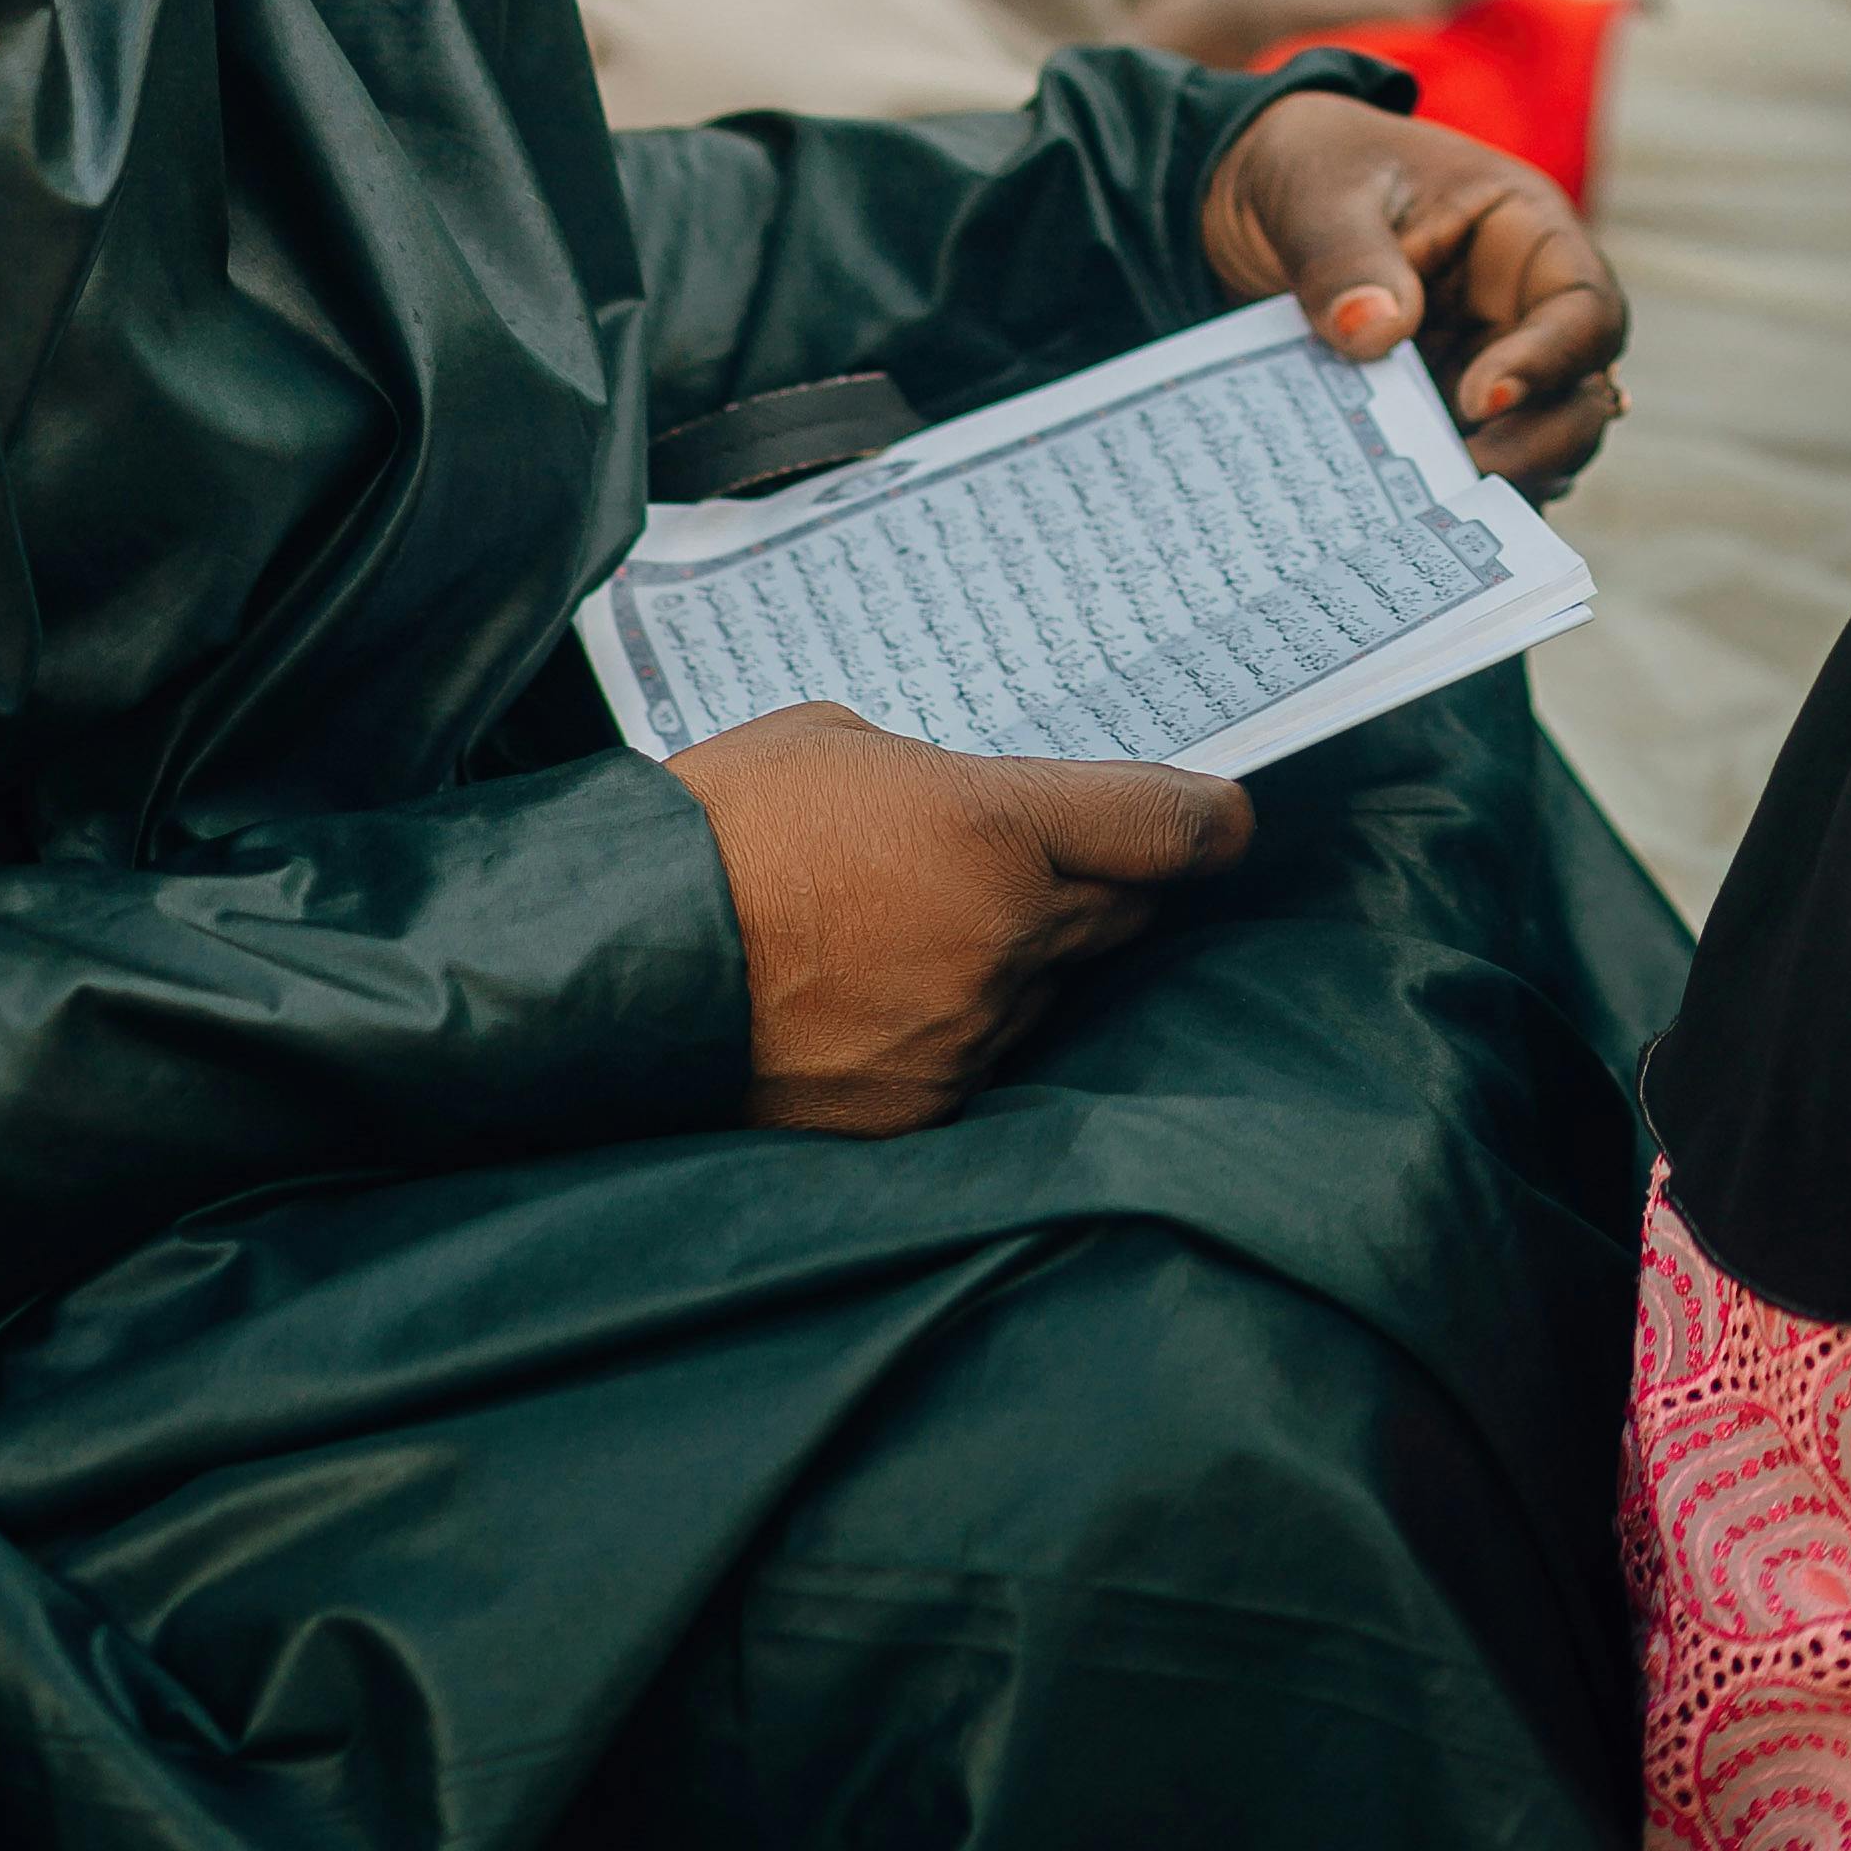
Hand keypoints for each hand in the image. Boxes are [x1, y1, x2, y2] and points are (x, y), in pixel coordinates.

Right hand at [668, 697, 1248, 1131]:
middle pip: (1121, 914)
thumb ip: (936, 781)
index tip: (1228, 824)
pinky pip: (980, 1056)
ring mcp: (970, 1035)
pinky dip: (950, 1024)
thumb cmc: (717, 827)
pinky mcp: (926, 1107)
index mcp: (993, 828)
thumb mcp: (834, 743)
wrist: (622, 958)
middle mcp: (1007, 939)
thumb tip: (973, 817)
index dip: (1215, 825)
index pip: (1167, 832)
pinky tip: (877, 996)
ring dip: (1013, 957)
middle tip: (1038, 860)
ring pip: (1047, 989)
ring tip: (910, 928)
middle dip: (1100, 882)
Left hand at [1201, 80, 1625, 493]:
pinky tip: (1403, 519)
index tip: (1480, 399)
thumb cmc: (1307, 166)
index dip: (1552, 362)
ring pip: (1534, 443)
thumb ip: (1343, 254)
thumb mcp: (1315, 192)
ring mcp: (1484, 364)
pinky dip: (1445, 493)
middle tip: (1461, 473)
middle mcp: (1520, 307)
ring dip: (1494, 479)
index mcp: (1522, 233)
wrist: (1242, 195)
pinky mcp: (1438, 409)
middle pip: (1579, 396)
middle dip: (1536, 445)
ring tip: (1431, 507)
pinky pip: (1467, 462)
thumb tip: (1375, 333)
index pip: (1584, 308)